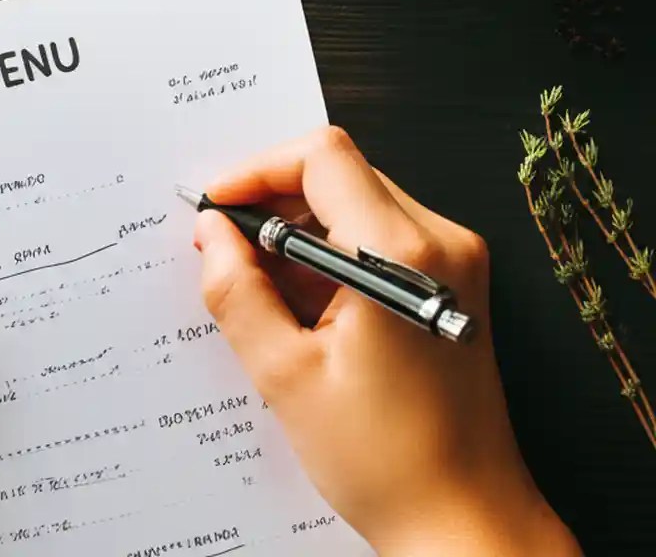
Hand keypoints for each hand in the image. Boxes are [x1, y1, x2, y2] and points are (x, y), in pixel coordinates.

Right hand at [194, 126, 579, 556]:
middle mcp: (441, 243)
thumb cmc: (385, 459)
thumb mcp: (285, 374)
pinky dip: (331, 257)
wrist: (463, 517)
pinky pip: (381, 239)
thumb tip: (211, 231)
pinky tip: (303, 312)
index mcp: (402, 255)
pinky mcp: (454, 284)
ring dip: (300, 234)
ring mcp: (456, 262)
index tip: (215, 208)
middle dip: (273, 204)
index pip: (322, 157)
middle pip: (340, 174)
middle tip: (224, 254)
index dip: (256, 171)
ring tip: (264, 297)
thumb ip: (237, 290)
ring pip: (357, 204)